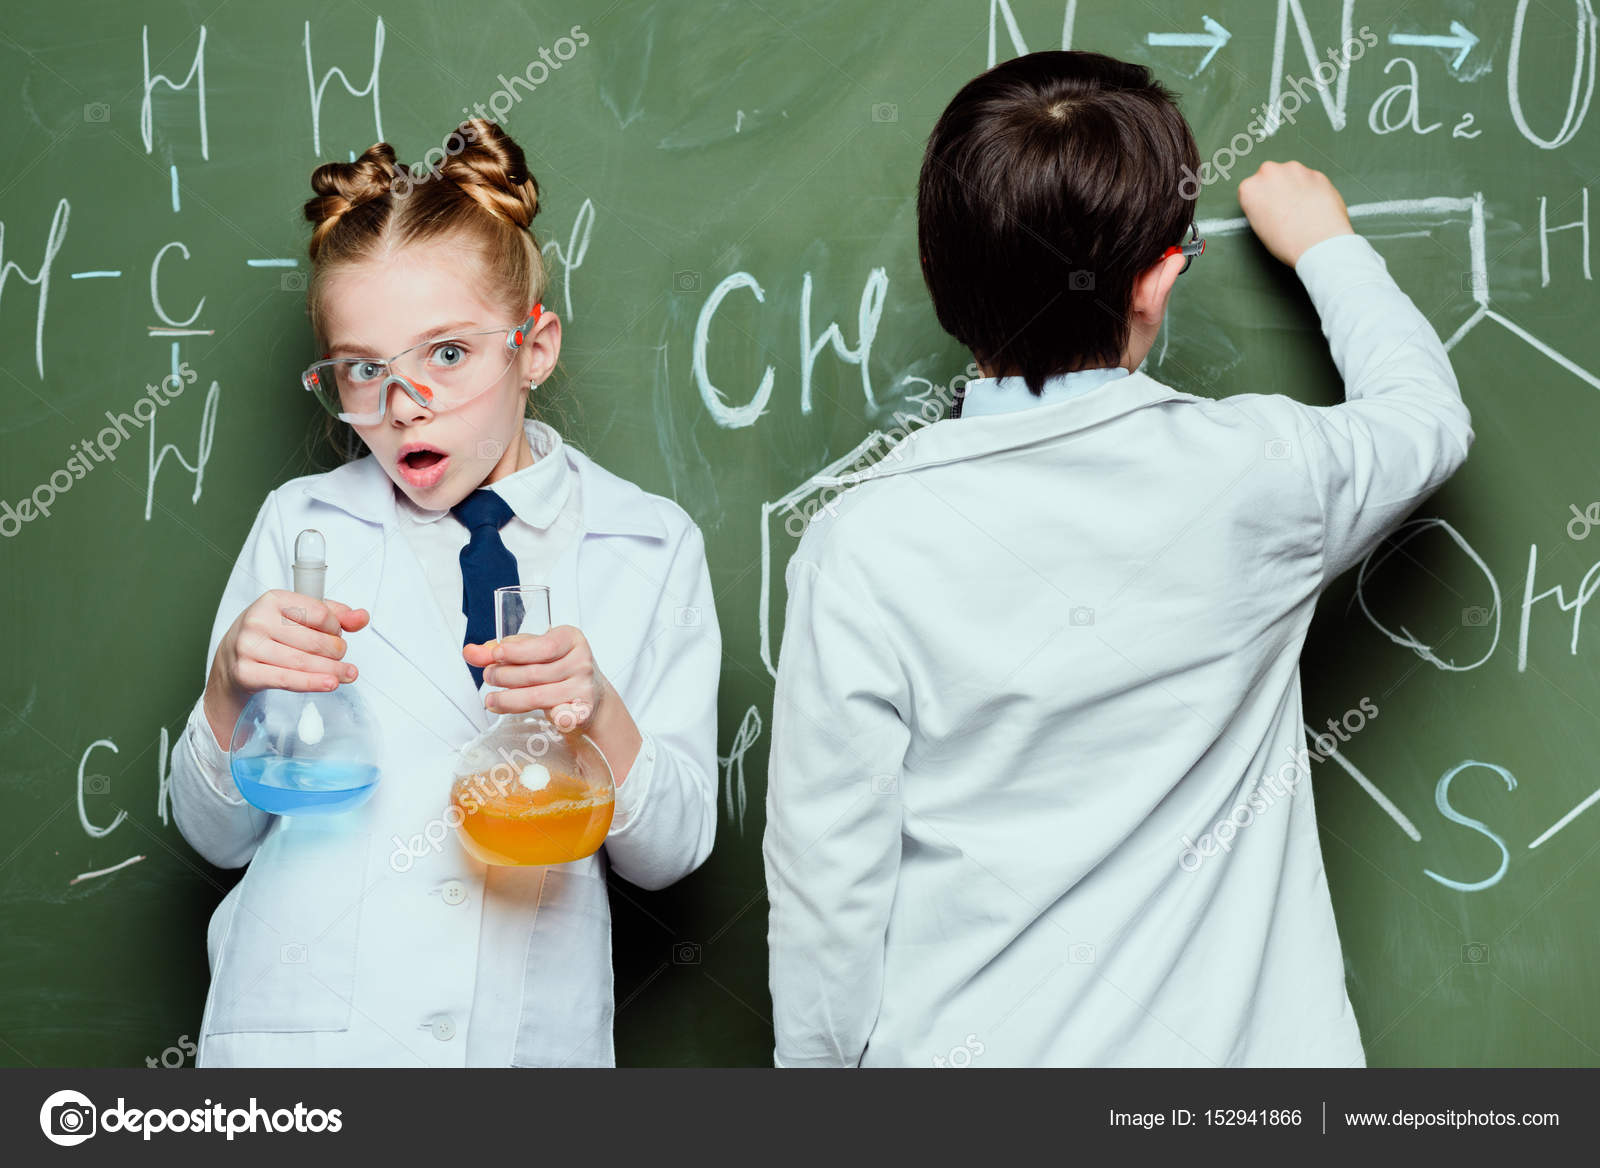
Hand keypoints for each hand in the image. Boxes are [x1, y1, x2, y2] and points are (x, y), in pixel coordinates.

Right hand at [204, 590, 369, 749]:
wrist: (231, 661)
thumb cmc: (270, 634)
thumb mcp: (299, 616)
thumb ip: (334, 614)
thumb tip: (362, 617)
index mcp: (272, 600)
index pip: (319, 613)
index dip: (336, 627)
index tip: (338, 635)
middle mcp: (257, 620)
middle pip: (313, 640)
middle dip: (336, 651)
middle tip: (342, 657)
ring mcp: (249, 647)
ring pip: (303, 662)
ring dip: (332, 670)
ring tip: (347, 674)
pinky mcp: (246, 672)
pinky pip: (287, 680)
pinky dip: (313, 683)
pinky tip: (330, 683)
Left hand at [464, 625, 607, 731]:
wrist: (592, 696)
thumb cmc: (557, 668)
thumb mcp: (534, 652)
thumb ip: (502, 650)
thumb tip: (470, 652)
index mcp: (570, 638)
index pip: (543, 645)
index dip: (516, 651)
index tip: (495, 655)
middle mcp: (581, 661)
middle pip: (535, 672)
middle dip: (504, 676)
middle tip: (488, 677)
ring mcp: (584, 687)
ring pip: (538, 696)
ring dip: (508, 700)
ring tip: (491, 700)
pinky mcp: (583, 711)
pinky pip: (561, 716)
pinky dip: (549, 718)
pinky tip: (528, 715)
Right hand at [1237, 160, 1354, 267]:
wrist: (1319, 244)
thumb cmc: (1289, 242)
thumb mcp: (1260, 227)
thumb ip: (1260, 207)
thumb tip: (1269, 202)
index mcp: (1250, 188)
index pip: (1252, 189)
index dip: (1261, 200)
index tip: (1267, 208)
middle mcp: (1270, 173)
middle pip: (1271, 176)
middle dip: (1278, 188)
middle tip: (1284, 208)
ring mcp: (1295, 170)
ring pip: (1292, 175)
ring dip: (1296, 187)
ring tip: (1301, 209)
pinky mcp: (1316, 172)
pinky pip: (1311, 179)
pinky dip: (1312, 189)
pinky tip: (1314, 206)